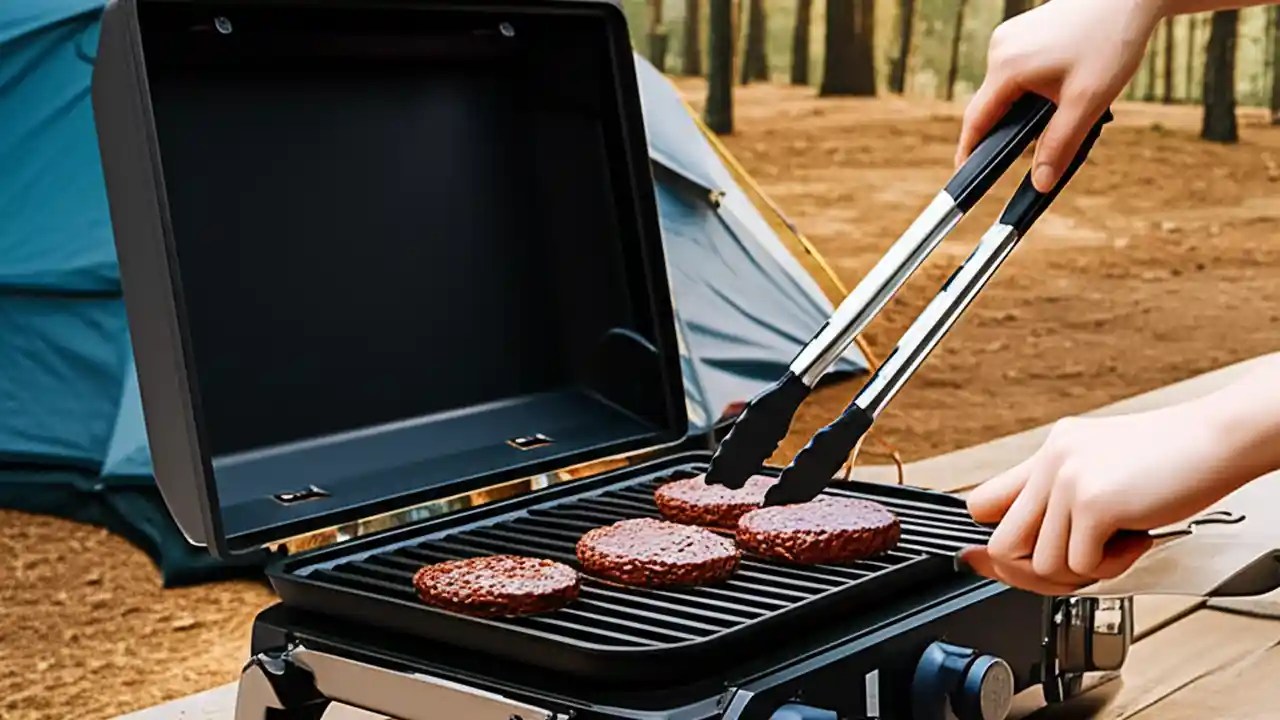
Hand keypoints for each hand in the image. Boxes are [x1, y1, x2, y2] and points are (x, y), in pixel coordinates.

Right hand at [956, 0, 1163, 191]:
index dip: (969, 152)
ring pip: (1005, 89)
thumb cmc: (1111, 40)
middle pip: (991, 105)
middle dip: (1008, 131)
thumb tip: (1041, 184)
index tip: (965, 175)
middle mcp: (999, 49)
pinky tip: (1063, 87)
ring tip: (1063, 109)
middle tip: (1036, 151)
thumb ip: (1059, 146)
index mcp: (1006, 67)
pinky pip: (1016, 71)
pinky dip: (1031, 89)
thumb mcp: (1086, 102)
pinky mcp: (1022, 32)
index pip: (976, 120)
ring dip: (1024, 108)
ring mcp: (1009, 38)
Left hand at [961, 403, 1250, 594]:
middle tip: (1075, 569)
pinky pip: (1081, 564)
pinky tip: (1136, 541)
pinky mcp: (1093, 502)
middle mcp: (1050, 463)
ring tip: (1118, 547)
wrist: (1218, 439)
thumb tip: (1035, 545)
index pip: (981, 504)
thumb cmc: (1172, 457)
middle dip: (1033, 574)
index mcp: (1048, 452)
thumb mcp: (1102, 464)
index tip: (1009, 565)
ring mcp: (1067, 481)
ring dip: (1083, 570)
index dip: (990, 544)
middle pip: (1002, 545)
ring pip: (1043, 563)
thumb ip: (1064, 495)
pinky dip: (1112, 567)